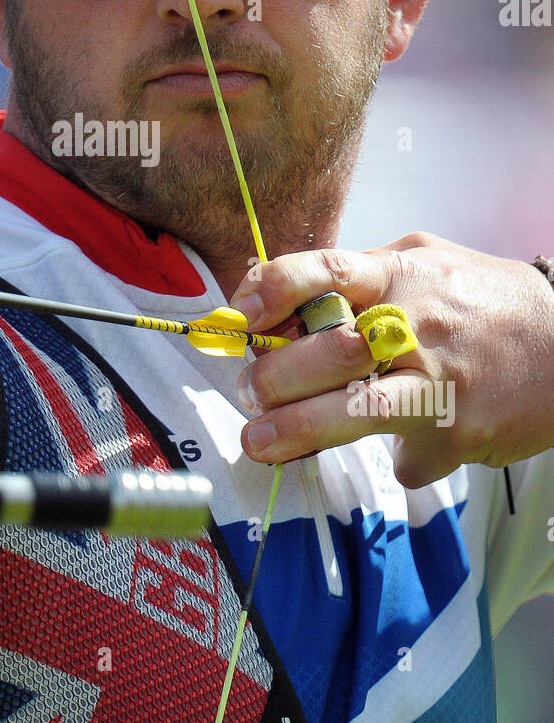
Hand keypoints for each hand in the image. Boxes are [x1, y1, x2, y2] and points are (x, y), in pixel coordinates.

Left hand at [231, 233, 553, 486]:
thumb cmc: (482, 299)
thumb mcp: (423, 260)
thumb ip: (358, 276)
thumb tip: (279, 295)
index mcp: (398, 273)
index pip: (323, 269)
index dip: (272, 290)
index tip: (241, 315)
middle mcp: (415, 322)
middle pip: (328, 348)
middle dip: (274, 375)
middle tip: (248, 391)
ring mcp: (438, 379)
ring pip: (356, 408)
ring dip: (298, 428)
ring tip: (259, 441)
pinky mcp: (458, 428)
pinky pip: (409, 456)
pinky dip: (399, 462)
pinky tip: (402, 456)